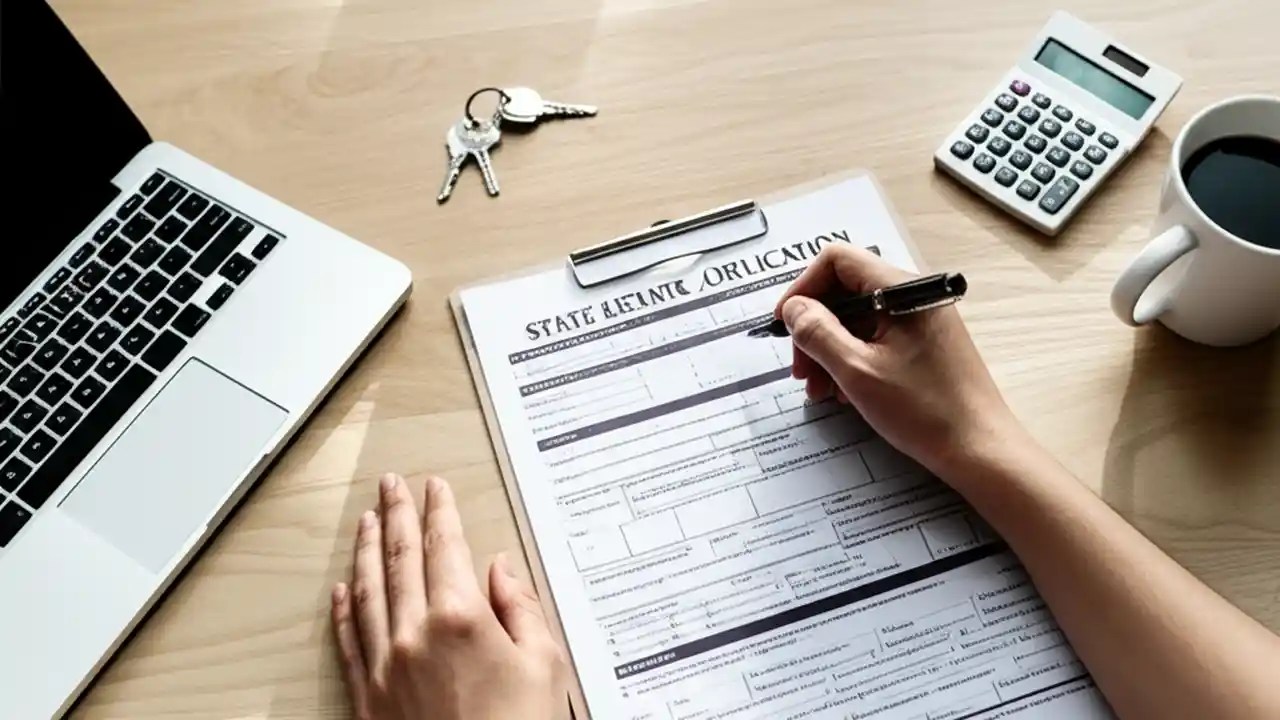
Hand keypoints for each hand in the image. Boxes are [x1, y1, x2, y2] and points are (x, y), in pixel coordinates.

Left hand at [331, 473, 568, 719]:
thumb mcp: (545, 665)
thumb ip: (521, 609)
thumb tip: (500, 571)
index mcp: (461, 617)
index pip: (445, 545)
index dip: (439, 510)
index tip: (434, 487)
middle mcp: (415, 633)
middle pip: (399, 558)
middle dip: (395, 514)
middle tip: (390, 485)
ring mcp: (386, 665)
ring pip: (367, 591)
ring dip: (364, 550)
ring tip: (364, 520)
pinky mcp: (369, 697)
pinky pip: (349, 640)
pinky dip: (344, 608)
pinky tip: (343, 589)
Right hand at [775, 246, 1022, 477]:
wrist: (978, 448)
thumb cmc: (927, 411)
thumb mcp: (857, 371)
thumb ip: (817, 333)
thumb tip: (794, 309)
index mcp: (901, 290)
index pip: (837, 261)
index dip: (803, 288)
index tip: (786, 323)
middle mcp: (913, 296)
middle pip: (845, 291)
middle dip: (814, 327)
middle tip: (801, 367)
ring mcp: (921, 319)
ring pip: (858, 319)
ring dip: (830, 349)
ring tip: (820, 389)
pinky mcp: (924, 343)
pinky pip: (877, 338)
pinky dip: (852, 359)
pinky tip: (844, 390)